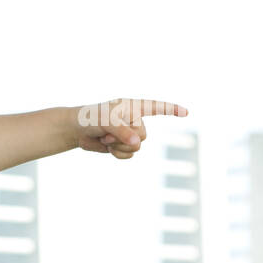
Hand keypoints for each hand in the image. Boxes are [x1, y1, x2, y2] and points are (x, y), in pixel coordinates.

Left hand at [74, 98, 188, 159]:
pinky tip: (107, 147)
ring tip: (105, 138)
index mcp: (133, 106)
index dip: (172, 109)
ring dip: (119, 146)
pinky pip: (129, 155)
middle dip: (125, 137)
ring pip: (137, 146)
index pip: (157, 107)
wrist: (75, 131)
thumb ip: (123, 131)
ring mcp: (129, 133)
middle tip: (107, 131)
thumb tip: (138, 144)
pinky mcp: (122, 146)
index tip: (186, 113)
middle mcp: (134, 119)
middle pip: (144, 134)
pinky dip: (118, 154)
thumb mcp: (105, 121)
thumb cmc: (89, 118)